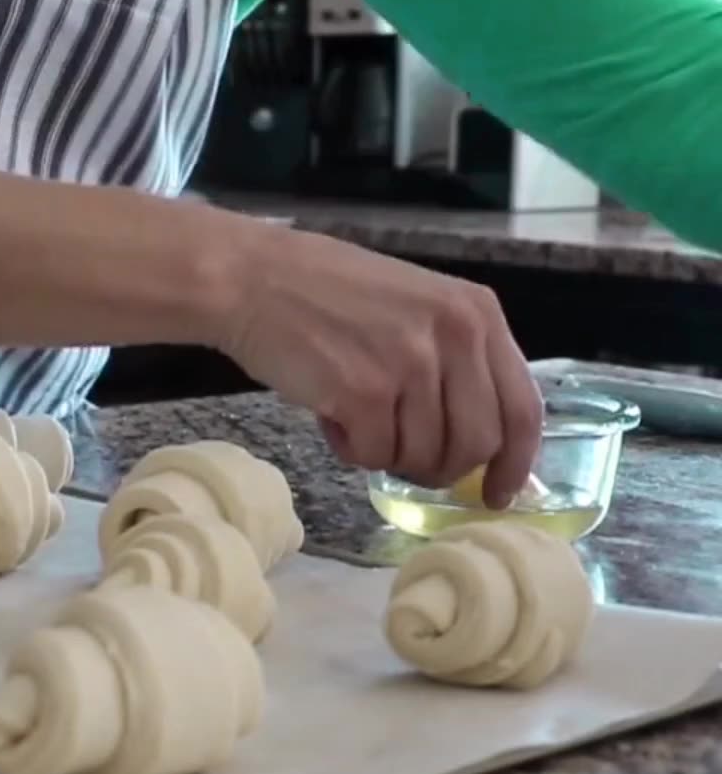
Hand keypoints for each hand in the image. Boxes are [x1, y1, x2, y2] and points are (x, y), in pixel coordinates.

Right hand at [210, 227, 541, 507]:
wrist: (251, 279)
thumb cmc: (325, 292)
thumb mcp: (415, 307)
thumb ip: (454, 360)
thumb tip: (478, 442)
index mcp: (477, 313)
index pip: (522, 409)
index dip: (515, 464)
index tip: (499, 494)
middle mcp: (454, 336)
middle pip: (477, 443)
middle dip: (441, 466)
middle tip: (407, 461)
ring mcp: (410, 364)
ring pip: (424, 456)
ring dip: (389, 455)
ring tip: (357, 420)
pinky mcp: (362, 392)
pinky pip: (374, 456)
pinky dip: (352, 451)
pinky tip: (331, 416)